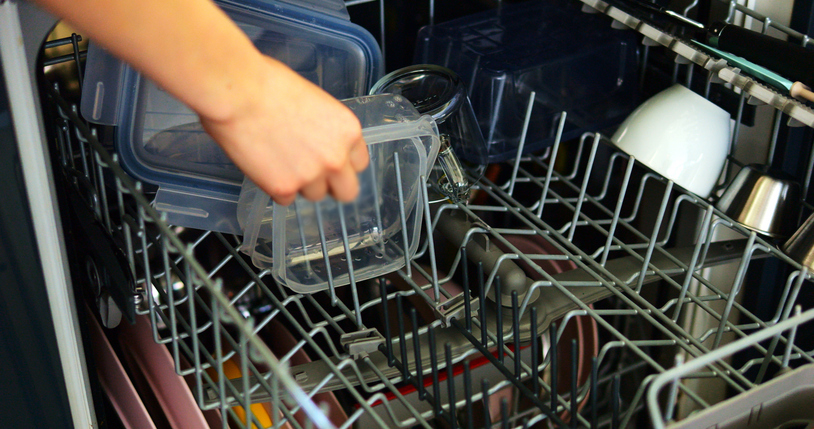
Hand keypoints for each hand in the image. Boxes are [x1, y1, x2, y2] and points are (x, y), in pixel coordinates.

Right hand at [200, 56, 368, 205]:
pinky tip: (264, 166)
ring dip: (301, 185)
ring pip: (314, 196)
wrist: (239, 92)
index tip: (330, 161)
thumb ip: (326, 129)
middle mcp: (336, 158)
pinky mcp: (283, 188)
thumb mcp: (315, 102)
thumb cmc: (269, 84)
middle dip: (331, 185)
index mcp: (348, 131)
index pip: (360, 163)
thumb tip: (320, 141)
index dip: (343, 163)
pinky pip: (286, 199)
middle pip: (347, 191)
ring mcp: (311, 176)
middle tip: (311, 175)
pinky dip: (275, 188)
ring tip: (279, 162)